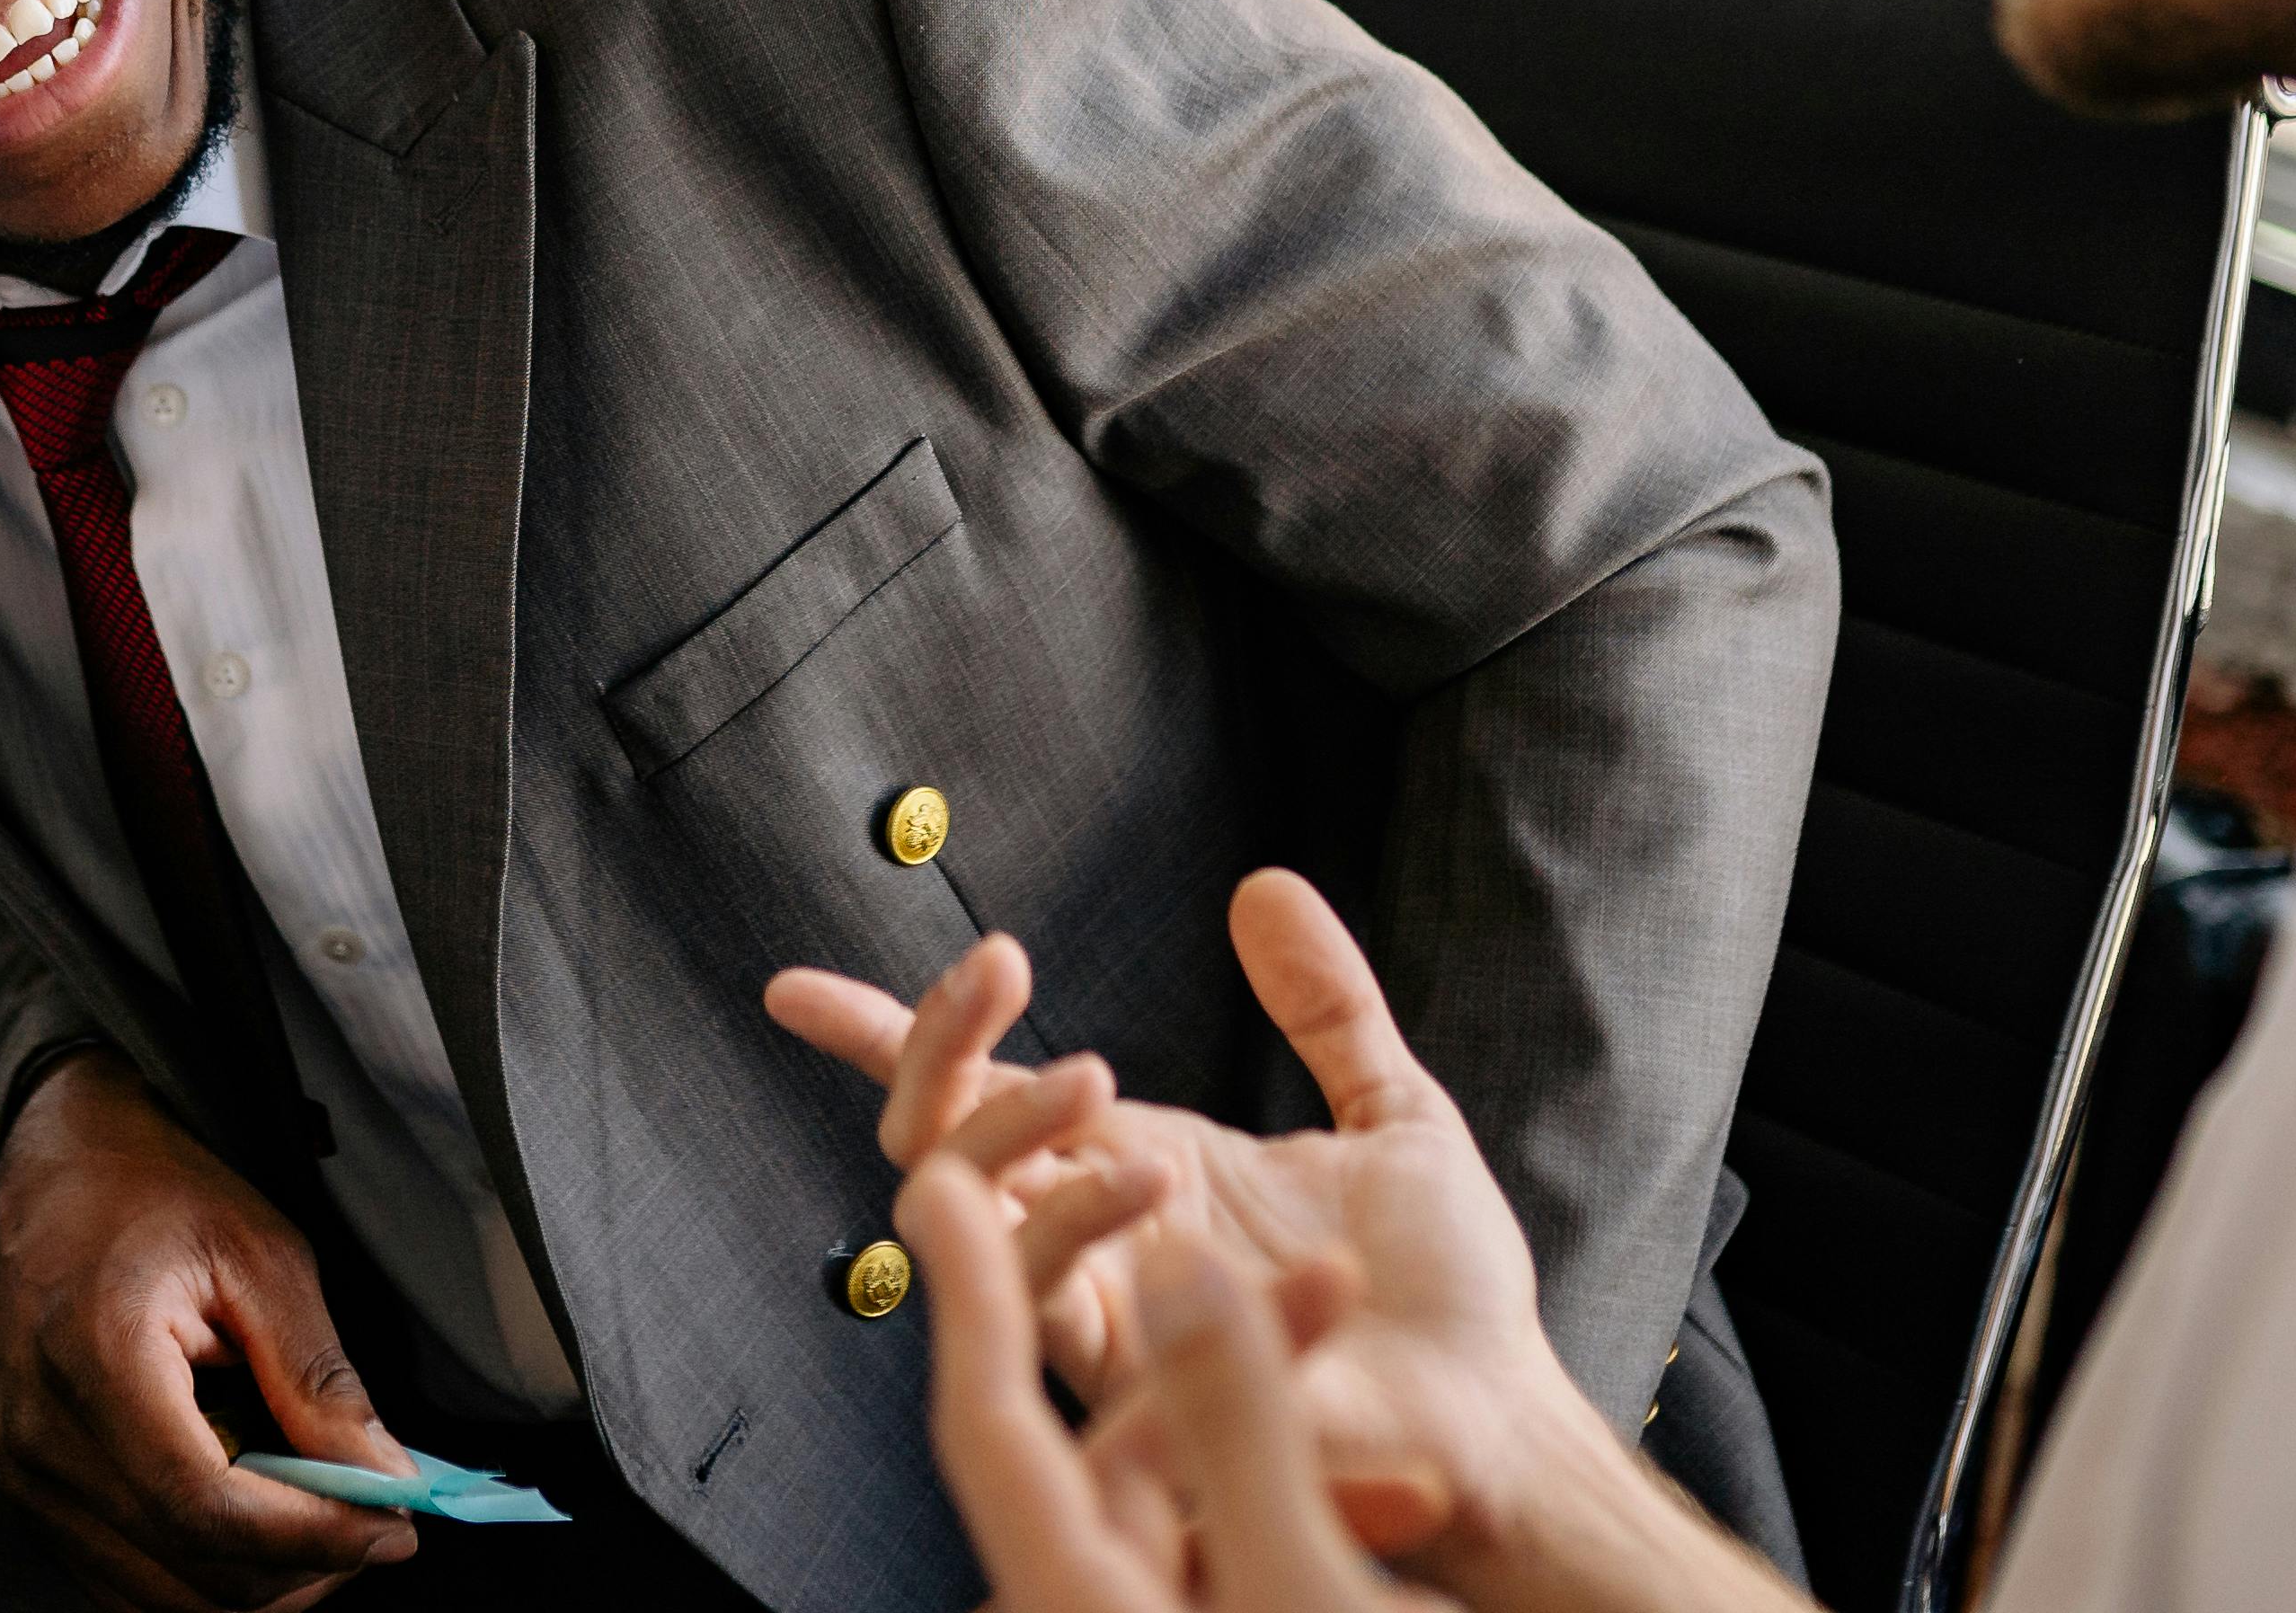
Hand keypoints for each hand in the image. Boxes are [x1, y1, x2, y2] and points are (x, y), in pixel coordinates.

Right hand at [0, 1052, 417, 1610]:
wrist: (58, 1170)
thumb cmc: (157, 1194)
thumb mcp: (262, 1254)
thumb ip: (318, 1376)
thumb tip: (385, 1480)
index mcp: (92, 1358)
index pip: (203, 1507)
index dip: (310, 1535)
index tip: (395, 1525)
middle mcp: (42, 1439)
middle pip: (189, 1571)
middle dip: (302, 1566)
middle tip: (377, 1518)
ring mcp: (28, 1479)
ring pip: (162, 1599)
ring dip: (261, 1581)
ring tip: (324, 1517)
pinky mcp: (35, 1499)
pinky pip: (128, 1585)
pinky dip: (208, 1573)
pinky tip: (260, 1519)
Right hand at [785, 877, 1794, 1612]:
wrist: (1499, 1409)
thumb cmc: (1445, 1289)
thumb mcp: (1391, 1111)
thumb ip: (1325, 1006)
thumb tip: (1261, 886)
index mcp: (1137, 1169)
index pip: (978, 1100)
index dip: (883, 1042)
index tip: (796, 992)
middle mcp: (1096, 1238)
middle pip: (935, 1147)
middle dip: (933, 1048)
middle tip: (1001, 964)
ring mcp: (1104, 1309)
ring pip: (958, 1218)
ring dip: (1005, 1134)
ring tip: (1104, 1085)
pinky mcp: (1128, 1375)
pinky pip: (1044, 1299)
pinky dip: (1078, 1224)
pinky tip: (1160, 1178)